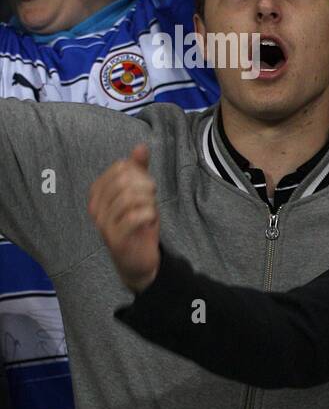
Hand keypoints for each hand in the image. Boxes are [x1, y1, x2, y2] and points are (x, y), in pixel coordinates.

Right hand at [88, 144, 160, 293]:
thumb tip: (141, 147)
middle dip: (146, 186)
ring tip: (151, 211)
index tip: (147, 187)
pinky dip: (150, 215)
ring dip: (149, 202)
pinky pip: (135, 216)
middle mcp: (96, 207)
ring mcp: (103, 223)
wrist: (137, 261)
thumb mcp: (140, 194)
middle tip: (152, 198)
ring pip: (130, 197)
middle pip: (124, 180)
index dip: (140, 173)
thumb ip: (139, 170)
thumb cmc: (138, 225)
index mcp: (98, 193)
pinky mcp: (116, 238)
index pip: (120, 168)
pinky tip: (150, 221)